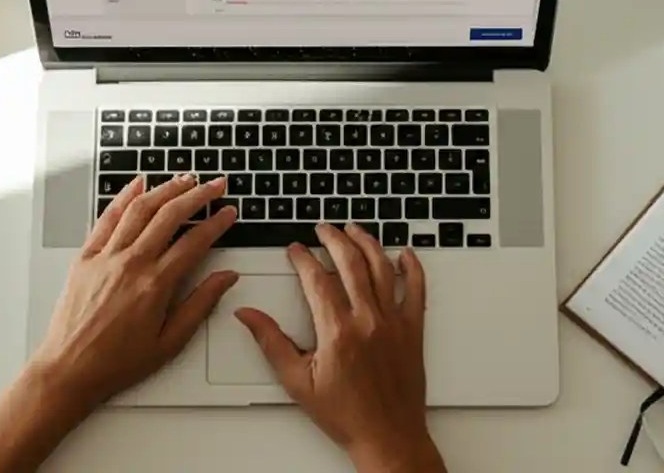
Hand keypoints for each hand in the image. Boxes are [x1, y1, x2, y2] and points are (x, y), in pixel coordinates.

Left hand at [29, 174, 238, 410]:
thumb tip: (225, 279)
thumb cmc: (116, 363)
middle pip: (170, 215)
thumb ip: (201, 304)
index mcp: (155, 285)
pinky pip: (106, 218)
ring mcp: (105, 257)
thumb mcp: (170, 341)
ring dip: (165, 189)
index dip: (217, 223)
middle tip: (215, 185)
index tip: (228, 213)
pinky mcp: (85, 258)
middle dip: (198, 195)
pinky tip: (137, 185)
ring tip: (184, 179)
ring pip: (140, 209)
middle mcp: (131, 264)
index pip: (195, 241)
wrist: (68, 370)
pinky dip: (124, 197)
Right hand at [236, 224, 444, 472]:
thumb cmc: (346, 415)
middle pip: (351, 263)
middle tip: (323, 228)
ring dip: (367, 243)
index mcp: (337, 332)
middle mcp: (368, 321)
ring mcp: (394, 322)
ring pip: (382, 268)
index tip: (295, 249)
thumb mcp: (297, 382)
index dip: (303, 258)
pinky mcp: (413, 329)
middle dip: (334, 238)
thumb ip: (271, 343)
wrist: (387, 436)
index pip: (316, 279)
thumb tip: (247, 316)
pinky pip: (416, 289)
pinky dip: (412, 267)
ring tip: (354, 229)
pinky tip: (405, 254)